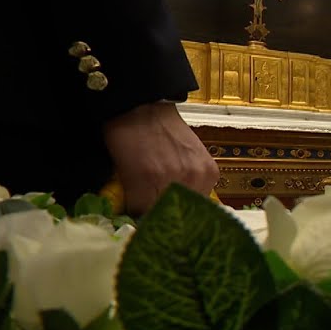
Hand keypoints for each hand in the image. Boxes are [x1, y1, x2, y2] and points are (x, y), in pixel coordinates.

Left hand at [102, 102, 219, 214]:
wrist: (146, 110)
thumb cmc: (126, 137)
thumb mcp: (121, 171)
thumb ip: (133, 198)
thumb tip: (140, 219)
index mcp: (145, 182)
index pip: (146, 219)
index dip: (141, 219)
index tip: (139, 218)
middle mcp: (173, 180)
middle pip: (171, 215)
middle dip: (161, 213)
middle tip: (155, 207)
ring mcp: (195, 175)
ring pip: (189, 207)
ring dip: (180, 204)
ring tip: (169, 193)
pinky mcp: (210, 170)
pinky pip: (203, 193)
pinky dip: (194, 193)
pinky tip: (184, 183)